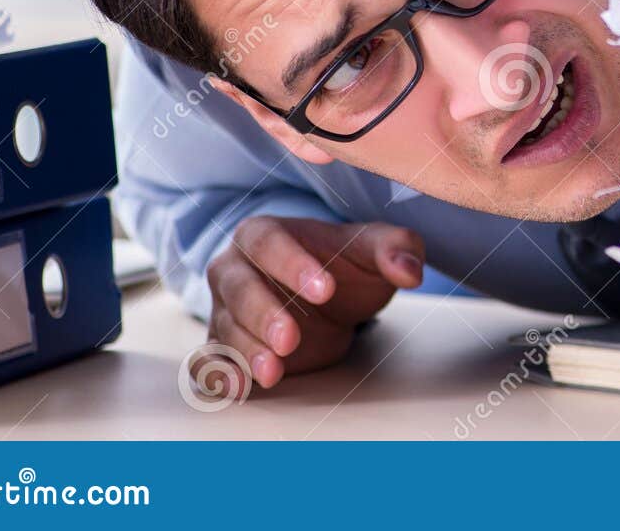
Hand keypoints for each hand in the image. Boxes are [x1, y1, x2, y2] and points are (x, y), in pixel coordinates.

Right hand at [202, 215, 424, 388]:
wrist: (328, 296)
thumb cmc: (344, 265)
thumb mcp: (374, 250)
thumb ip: (395, 248)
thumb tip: (410, 269)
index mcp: (264, 233)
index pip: (270, 243)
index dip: (293, 266)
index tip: (325, 290)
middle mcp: (235, 268)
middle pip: (239, 287)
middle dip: (263, 314)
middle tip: (290, 338)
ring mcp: (226, 309)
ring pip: (226, 325)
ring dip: (246, 350)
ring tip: (273, 371)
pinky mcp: (225, 345)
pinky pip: (209, 359)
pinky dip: (218, 373)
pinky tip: (238, 386)